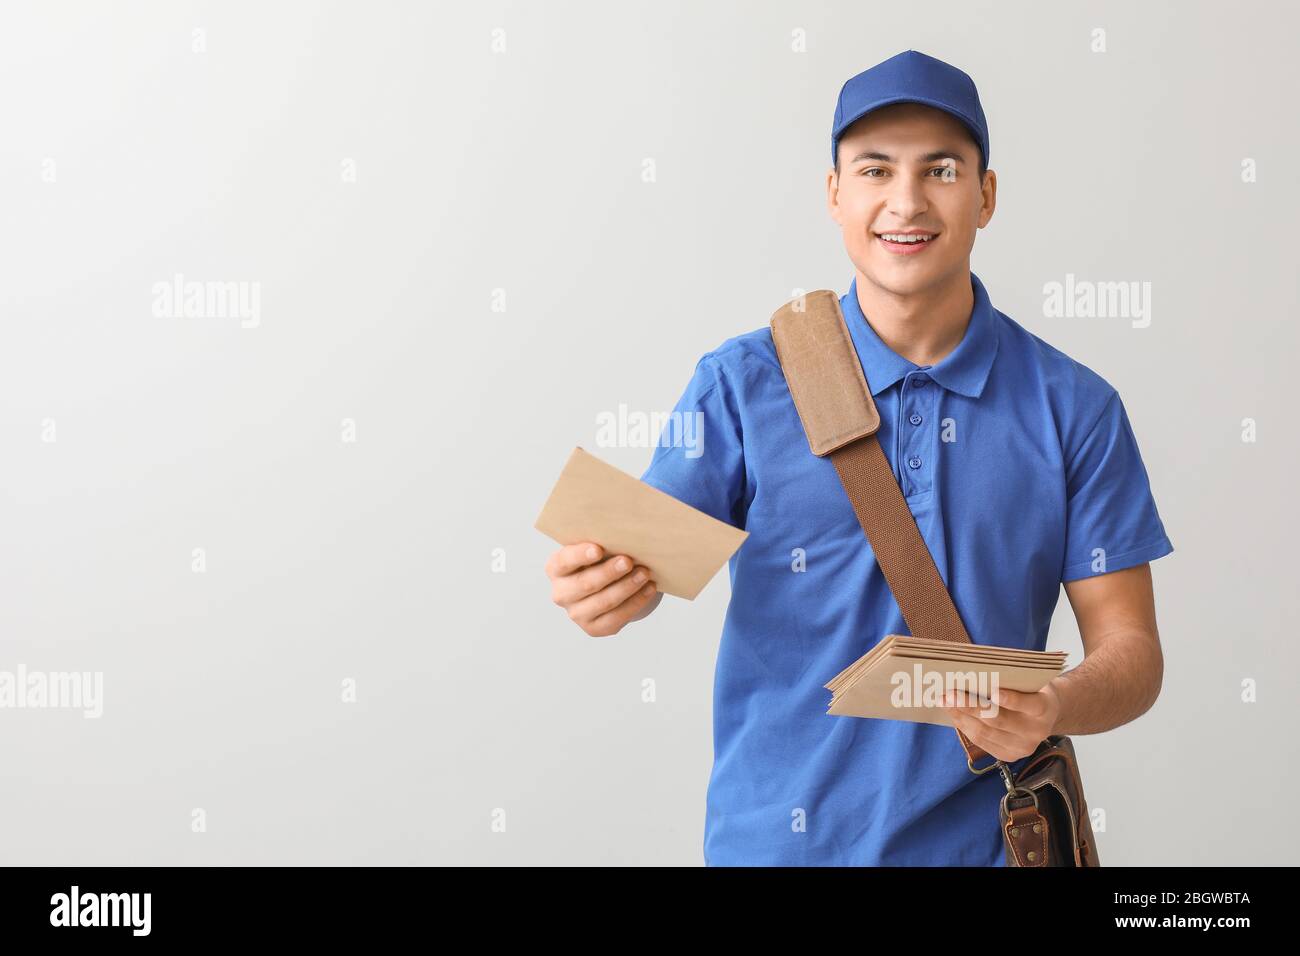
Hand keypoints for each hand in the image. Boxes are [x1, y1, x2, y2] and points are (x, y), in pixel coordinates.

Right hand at [544, 542, 659, 636]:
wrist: (606, 584)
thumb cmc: (601, 559)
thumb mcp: (596, 546)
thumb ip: (603, 539)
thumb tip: (627, 529)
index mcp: (556, 568)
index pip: (565, 561)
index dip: (580, 555)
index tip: (598, 549)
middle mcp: (561, 593)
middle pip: (585, 584)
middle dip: (609, 572)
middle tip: (628, 561)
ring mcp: (576, 613)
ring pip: (603, 602)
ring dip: (627, 587)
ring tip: (645, 574)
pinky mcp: (594, 628)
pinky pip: (616, 618)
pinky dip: (635, 602)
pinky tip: (649, 589)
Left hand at [941, 681, 1061, 762]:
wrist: (1046, 716)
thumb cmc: (1031, 690)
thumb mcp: (1030, 682)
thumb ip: (1011, 680)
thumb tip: (973, 673)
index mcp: (1044, 709)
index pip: (1030, 704)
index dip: (1012, 699)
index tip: (995, 691)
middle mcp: (1036, 731)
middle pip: (999, 720)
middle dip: (970, 706)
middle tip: (949, 694)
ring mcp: (1022, 747)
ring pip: (985, 732)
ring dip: (961, 716)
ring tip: (944, 702)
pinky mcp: (1009, 756)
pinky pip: (982, 741)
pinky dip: (965, 726)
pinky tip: (954, 714)